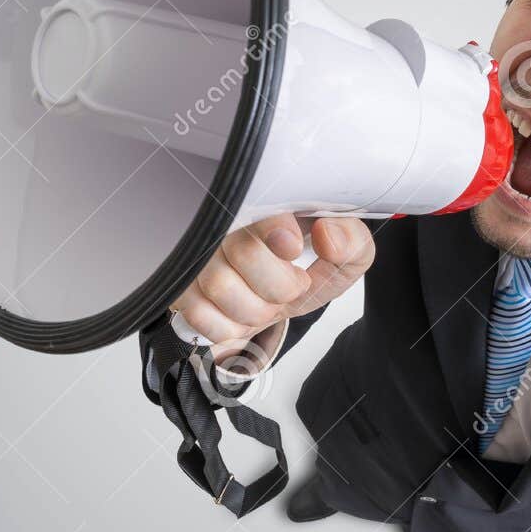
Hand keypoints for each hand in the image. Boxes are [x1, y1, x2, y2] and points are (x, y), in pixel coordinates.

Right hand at [172, 213, 374, 362]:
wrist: (273, 293)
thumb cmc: (304, 267)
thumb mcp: (344, 256)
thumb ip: (351, 242)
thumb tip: (329, 236)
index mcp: (268, 203)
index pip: (262, 209)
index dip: (276, 230)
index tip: (293, 247)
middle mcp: (225, 222)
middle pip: (245, 254)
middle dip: (280, 287)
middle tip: (292, 285)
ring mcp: (197, 254)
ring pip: (221, 288)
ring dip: (256, 310)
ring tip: (266, 301)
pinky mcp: (179, 285)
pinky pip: (201, 316)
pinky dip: (230, 328)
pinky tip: (241, 313)